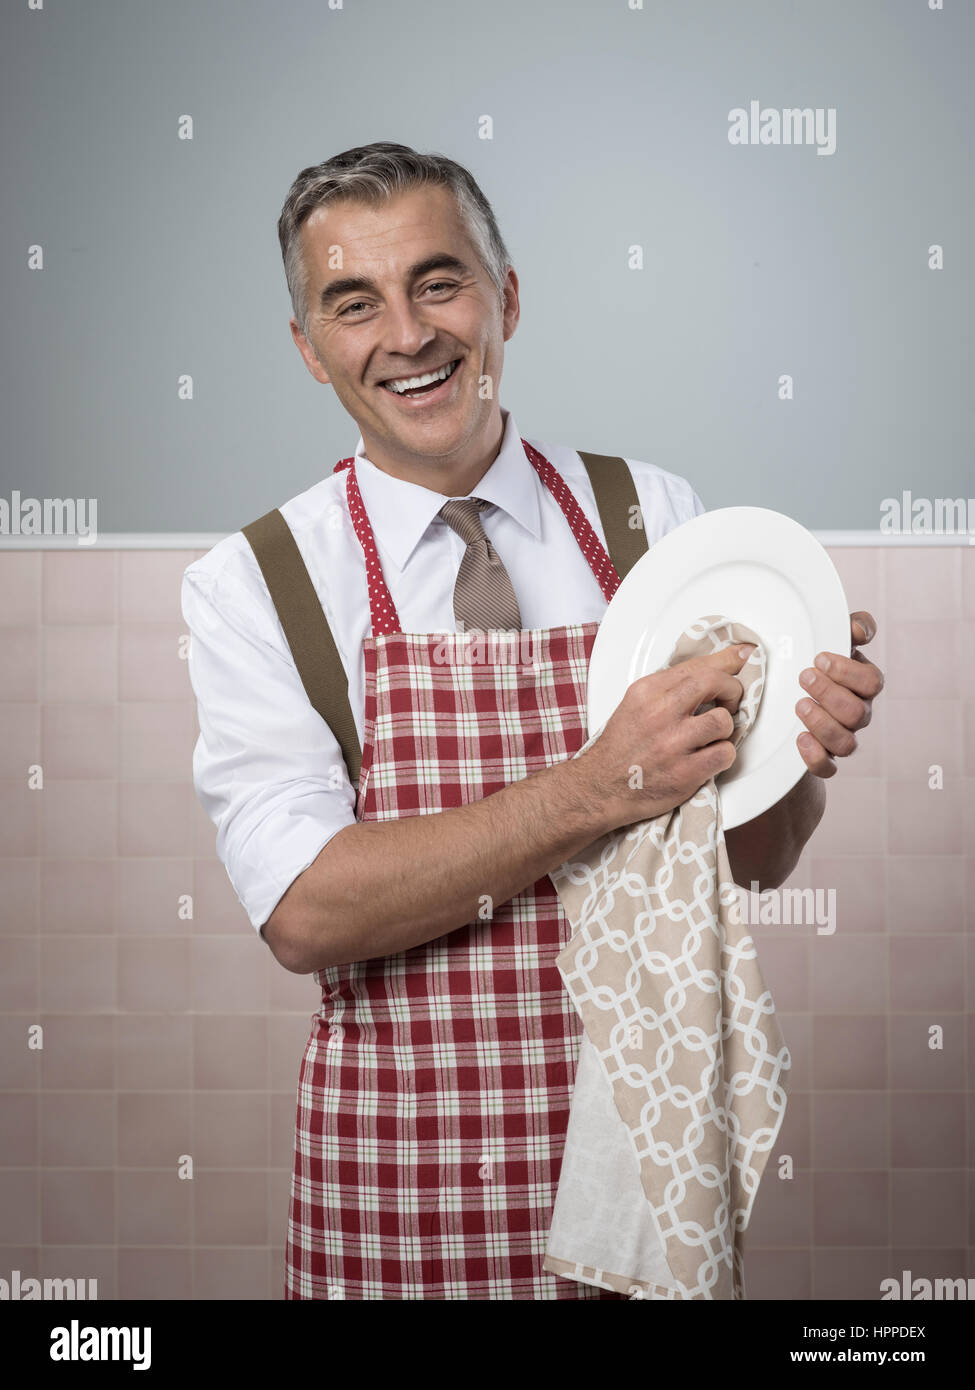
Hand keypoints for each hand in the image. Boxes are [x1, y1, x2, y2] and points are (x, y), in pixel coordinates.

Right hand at [580, 643, 756, 828]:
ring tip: (711, 736)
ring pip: (723, 721)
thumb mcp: (635, 705)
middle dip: (731, 690)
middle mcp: (659, 713)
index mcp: (646, 691)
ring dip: (725, 729)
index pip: (695, 665)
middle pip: (713, 682)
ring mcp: (672, 744)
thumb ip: (669, 688)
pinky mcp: (685, 773)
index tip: (743, 656)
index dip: (726, 659)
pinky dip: (723, 755)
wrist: (600, 788)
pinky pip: (725, 754)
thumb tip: (711, 669)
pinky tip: (708, 757)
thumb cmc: (621, 747)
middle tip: (730, 701)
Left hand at [795, 611, 883, 777]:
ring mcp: (841, 737)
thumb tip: (857, 629)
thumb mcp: (829, 640)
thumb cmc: (815, 666)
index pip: (872, 682)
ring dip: (821, 723)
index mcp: (862, 684)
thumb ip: (850, 627)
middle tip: (803, 677)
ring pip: (846, 743)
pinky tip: (799, 738)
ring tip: (799, 704)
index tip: (819, 658)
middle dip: (829, 694)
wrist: (786, 702)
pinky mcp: (823, 758)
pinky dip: (815, 757)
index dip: (848, 671)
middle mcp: (857, 713)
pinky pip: (827, 768)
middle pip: (857, 713)